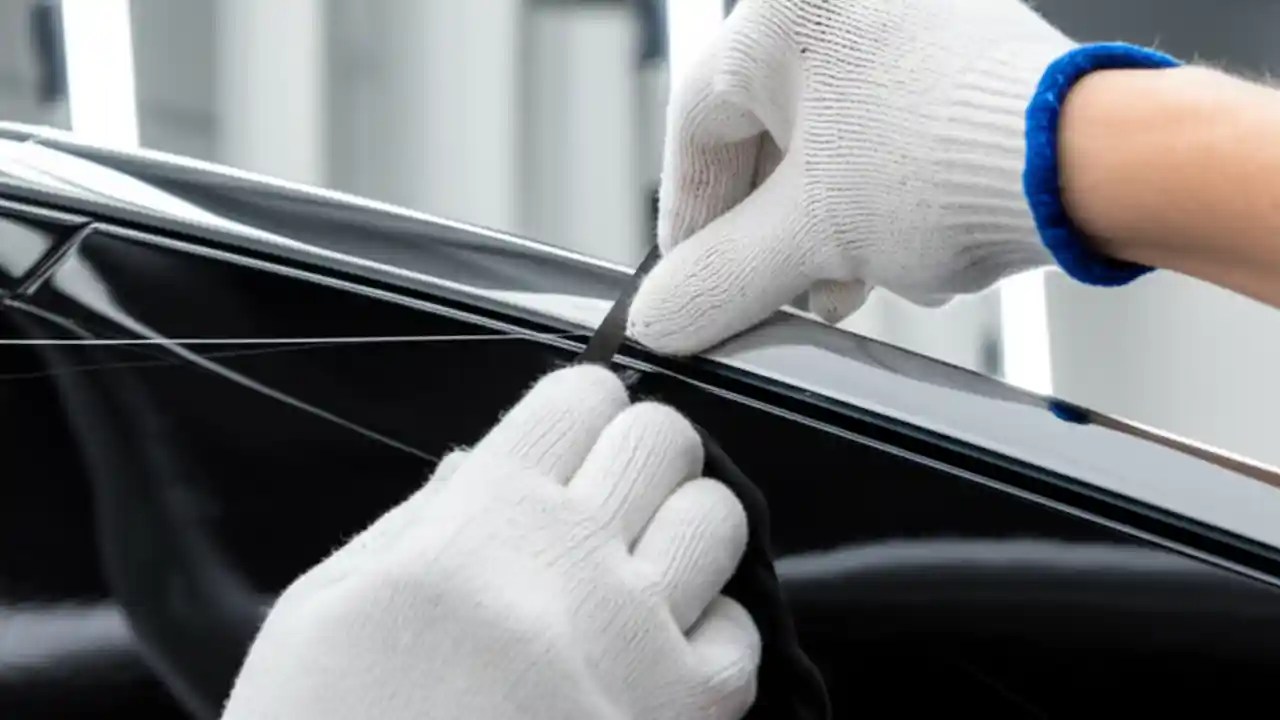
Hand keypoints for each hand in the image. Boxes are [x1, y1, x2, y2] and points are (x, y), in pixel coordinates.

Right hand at [221, 365, 758, 719]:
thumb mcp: (325, 609)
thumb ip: (414, 521)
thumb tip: (481, 464)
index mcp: (485, 517)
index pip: (584, 395)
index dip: (578, 410)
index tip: (567, 440)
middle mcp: (578, 563)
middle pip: (668, 442)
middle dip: (639, 456)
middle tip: (605, 500)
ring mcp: (640, 645)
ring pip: (720, 522)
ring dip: (682, 531)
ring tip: (637, 570)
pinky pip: (742, 636)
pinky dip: (711, 632)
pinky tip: (659, 652)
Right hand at [628, 0, 1074, 354]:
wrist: (1095, 162)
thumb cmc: (954, 162)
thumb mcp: (809, 238)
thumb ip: (722, 281)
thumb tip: (665, 314)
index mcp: (785, 15)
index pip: (697, 128)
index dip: (687, 219)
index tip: (689, 277)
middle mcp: (844, 3)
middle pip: (765, 138)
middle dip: (768, 232)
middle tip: (771, 292)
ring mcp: (907, 22)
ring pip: (827, 141)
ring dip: (824, 225)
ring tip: (844, 283)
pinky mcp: (956, 54)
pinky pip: (882, 130)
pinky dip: (874, 195)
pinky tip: (894, 247)